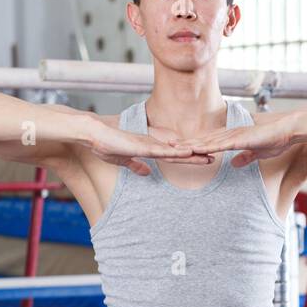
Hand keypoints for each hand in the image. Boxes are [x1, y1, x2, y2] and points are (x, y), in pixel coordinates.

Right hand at [83, 118, 213, 176]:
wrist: (91, 134)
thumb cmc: (104, 144)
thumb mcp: (124, 159)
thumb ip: (136, 165)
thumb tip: (146, 173)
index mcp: (150, 148)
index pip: (175, 155)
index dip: (190, 157)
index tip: (205, 159)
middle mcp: (152, 144)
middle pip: (179, 151)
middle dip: (196, 154)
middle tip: (215, 156)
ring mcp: (148, 144)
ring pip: (174, 150)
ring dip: (190, 153)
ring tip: (207, 156)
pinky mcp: (140, 145)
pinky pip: (160, 150)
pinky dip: (173, 152)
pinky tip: (185, 153)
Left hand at [185, 114, 302, 166]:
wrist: (288, 131)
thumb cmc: (275, 140)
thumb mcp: (257, 153)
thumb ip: (245, 158)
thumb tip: (234, 164)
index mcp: (232, 138)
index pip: (208, 142)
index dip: (192, 145)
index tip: (179, 148)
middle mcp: (229, 135)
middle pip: (202, 140)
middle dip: (185, 144)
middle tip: (166, 145)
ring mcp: (233, 136)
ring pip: (207, 142)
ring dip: (191, 145)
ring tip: (174, 148)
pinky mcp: (240, 139)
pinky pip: (220, 145)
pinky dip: (207, 147)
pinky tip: (196, 149)